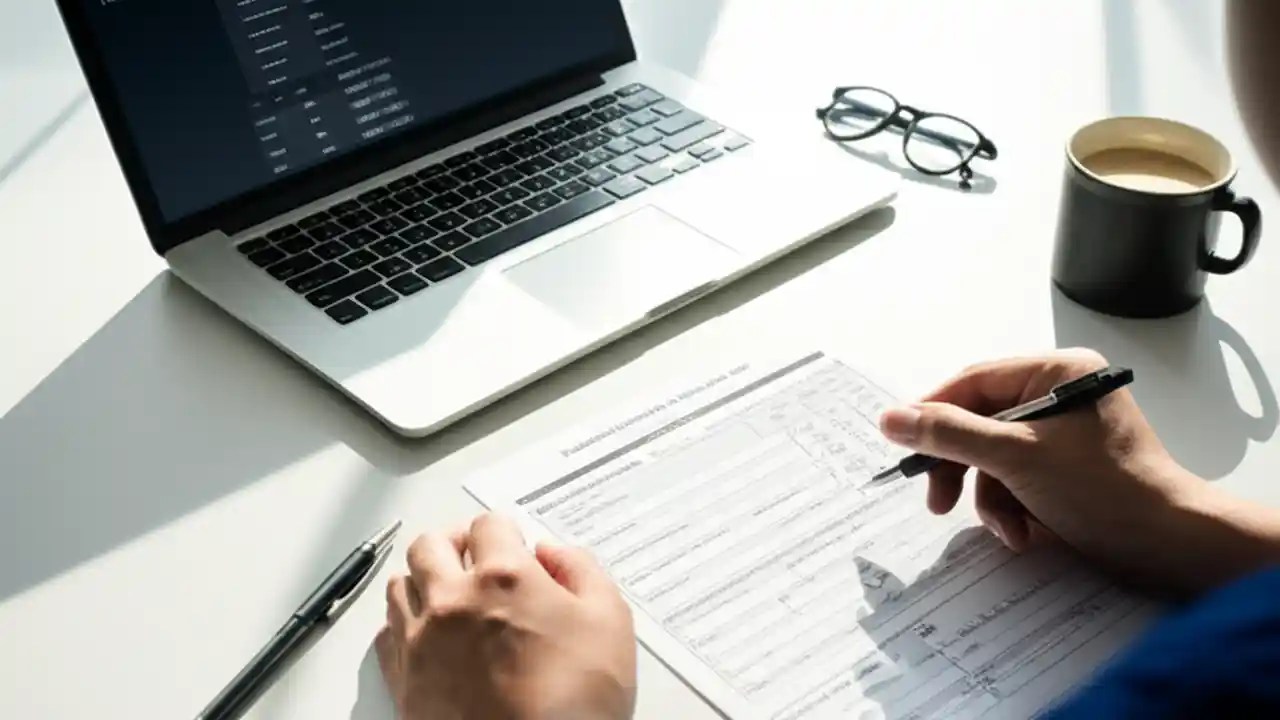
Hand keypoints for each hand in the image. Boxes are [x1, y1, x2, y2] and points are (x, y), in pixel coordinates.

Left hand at [376, 514, 635, 719]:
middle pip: (430, 544)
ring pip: (400, 585)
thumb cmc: (577, 703)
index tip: (514, 545)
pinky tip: (428, 635)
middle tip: (474, 556)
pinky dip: (403, 625)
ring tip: (448, 593)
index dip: (506, 531)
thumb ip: (582, 570)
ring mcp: (421, 642)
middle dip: (454, 543)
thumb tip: (554, 553)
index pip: (489, 524)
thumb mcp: (610, 620)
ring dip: (424, 580)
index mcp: (503, 577)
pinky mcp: (404, 681)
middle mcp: (452, 602)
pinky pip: (386, 634)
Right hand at [877, 349, 1271, 592]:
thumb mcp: (1015, 457)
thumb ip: (949, 434)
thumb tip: (889, 419)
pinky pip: (1019, 479)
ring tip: (1007, 529)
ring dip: (992, 498)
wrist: (1169, 545)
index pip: (973, 382)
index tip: (899, 442)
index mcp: (1055, 373)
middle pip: (980, 423)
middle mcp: (1060, 395)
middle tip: (937, 501)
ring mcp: (1065, 433)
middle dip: (962, 468)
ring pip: (995, 458)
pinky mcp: (1068, 469)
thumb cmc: (1101, 488)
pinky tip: (1025, 533)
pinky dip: (1014, 508)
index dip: (932, 412)